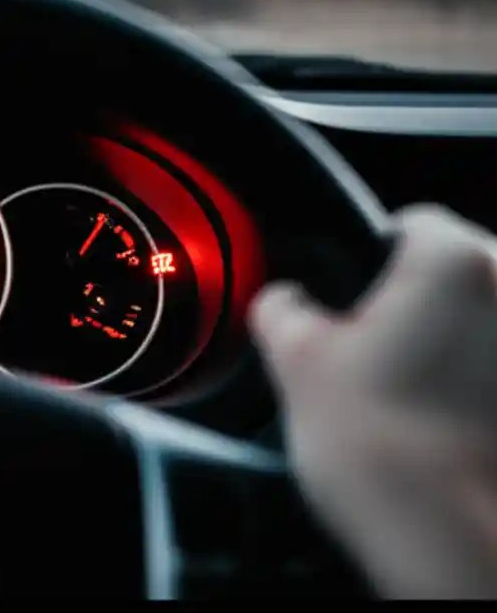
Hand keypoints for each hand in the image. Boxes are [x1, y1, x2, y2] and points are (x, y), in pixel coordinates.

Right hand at [251, 204, 496, 597]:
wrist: (444, 535)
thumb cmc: (380, 446)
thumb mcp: (295, 359)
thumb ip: (282, 308)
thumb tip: (282, 302)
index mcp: (453, 259)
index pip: (410, 223)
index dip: (370, 260)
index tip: (354, 300)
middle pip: (455, 272)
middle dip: (418, 307)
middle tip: (374, 360)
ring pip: (483, 325)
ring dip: (456, 347)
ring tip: (411, 402)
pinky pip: (493, 368)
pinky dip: (478, 384)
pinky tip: (446, 425)